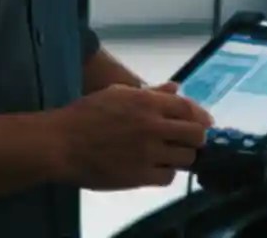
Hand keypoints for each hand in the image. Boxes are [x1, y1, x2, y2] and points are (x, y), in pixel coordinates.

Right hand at [51, 83, 212, 190]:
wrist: (60, 143)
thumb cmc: (86, 114)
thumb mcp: (117, 93)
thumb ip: (151, 93)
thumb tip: (176, 88)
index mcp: (147, 102)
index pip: (189, 109)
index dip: (201, 117)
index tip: (205, 123)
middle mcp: (152, 126)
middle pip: (195, 135)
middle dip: (196, 138)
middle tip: (187, 141)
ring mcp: (148, 152)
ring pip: (186, 158)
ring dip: (182, 156)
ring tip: (170, 155)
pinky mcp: (139, 176)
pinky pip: (168, 178)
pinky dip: (167, 173)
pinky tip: (157, 168)